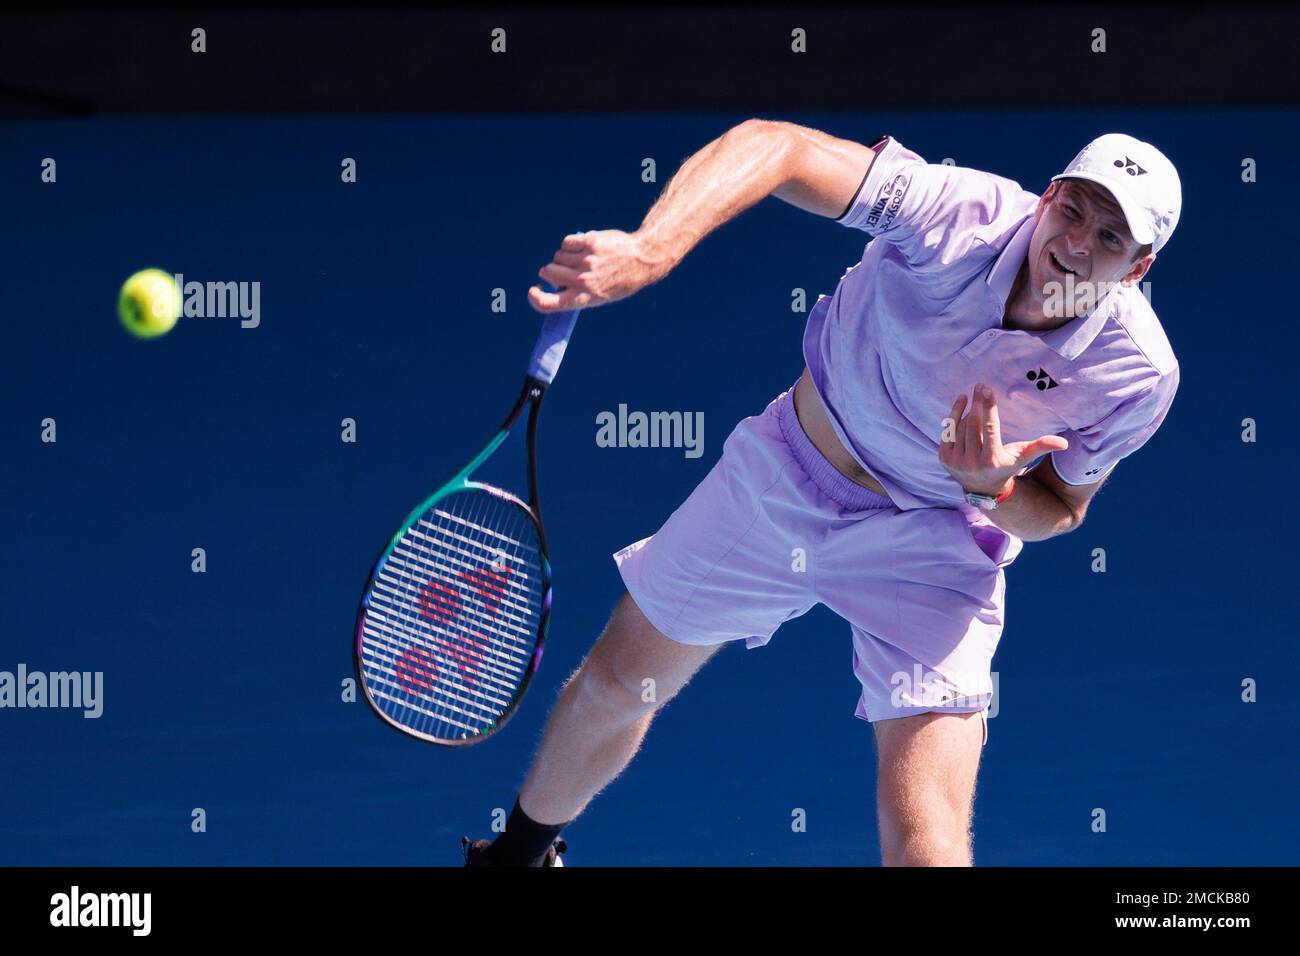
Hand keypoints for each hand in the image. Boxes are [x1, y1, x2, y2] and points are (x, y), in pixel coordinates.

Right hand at [528, 229, 664, 312]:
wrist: (642, 259)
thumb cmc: (620, 281)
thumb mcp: (600, 296)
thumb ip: (577, 293)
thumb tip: (554, 288)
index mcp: (583, 298)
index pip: (547, 304)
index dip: (534, 298)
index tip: (534, 290)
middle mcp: (582, 281)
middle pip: (547, 272)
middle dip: (551, 271)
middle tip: (566, 271)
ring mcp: (585, 261)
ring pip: (557, 256)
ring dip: (564, 257)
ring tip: (582, 259)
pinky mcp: (588, 243)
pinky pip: (566, 242)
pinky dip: (571, 244)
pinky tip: (585, 247)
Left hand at [939, 383, 1068, 496]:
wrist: (982, 487)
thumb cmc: (1006, 465)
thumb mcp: (1023, 457)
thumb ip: (1041, 447)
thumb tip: (1064, 443)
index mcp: (992, 460)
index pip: (989, 428)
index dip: (988, 407)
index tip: (987, 389)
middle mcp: (972, 463)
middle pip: (973, 424)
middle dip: (977, 404)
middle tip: (980, 386)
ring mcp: (956, 461)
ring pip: (960, 427)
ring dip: (966, 410)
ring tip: (973, 397)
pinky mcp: (944, 458)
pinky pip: (948, 432)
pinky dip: (953, 416)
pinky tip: (960, 402)